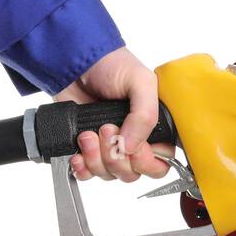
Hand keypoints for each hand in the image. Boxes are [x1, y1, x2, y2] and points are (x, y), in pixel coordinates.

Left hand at [56, 47, 170, 182]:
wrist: (77, 61)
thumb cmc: (112, 65)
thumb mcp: (140, 82)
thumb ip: (145, 115)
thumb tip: (130, 147)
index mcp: (154, 129)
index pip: (159, 164)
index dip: (145, 161)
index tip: (131, 145)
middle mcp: (134, 141)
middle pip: (132, 173)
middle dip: (116, 158)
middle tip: (105, 129)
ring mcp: (109, 147)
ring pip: (109, 174)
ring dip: (96, 158)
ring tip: (87, 134)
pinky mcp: (87, 149)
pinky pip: (87, 174)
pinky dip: (82, 167)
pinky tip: (78, 153)